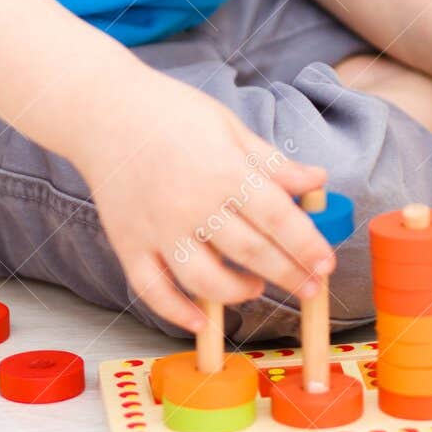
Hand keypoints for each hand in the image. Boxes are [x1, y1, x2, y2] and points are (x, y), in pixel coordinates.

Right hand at [69, 61, 333, 331]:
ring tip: (256, 287)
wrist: (105, 110)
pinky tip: (201, 320)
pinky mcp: (128, 244)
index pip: (277, 218)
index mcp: (223, 171)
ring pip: (205, 281)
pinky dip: (177, 312)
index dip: (306, 244)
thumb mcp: (230, 127)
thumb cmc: (173, 112)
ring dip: (238, 293)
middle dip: (287, 274)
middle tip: (311, 287)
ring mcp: (157, 229)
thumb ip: (272, 163)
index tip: (327, 263)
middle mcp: (191, 205)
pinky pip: (153, 291)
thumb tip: (317, 181)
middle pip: (250, 253)